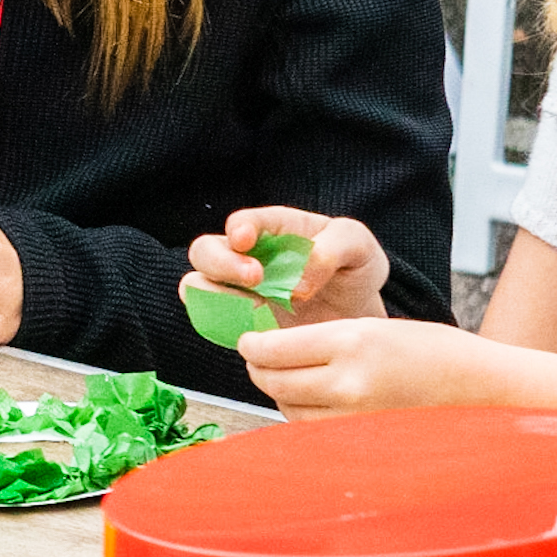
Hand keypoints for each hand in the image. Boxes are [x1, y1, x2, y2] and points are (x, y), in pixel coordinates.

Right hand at [180, 206, 388, 325]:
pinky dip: (222, 328)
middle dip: (221, 264)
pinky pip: (211, 324)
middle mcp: (246, 258)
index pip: (243, 222)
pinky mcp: (238, 324)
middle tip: (255, 279)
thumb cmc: (356, 271)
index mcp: (273, 229)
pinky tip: (254, 334)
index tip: (246, 241)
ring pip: (197, 287)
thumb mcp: (359, 247)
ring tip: (253, 309)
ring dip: (215, 297)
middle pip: (205, 251)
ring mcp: (238, 292)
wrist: (359, 318)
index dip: (239, 228)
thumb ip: (333, 248)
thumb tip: (298, 280)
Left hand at [237, 317, 496, 418]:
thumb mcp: (375, 327)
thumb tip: (271, 349)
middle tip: (257, 358)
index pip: (273, 348)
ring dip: (278, 393)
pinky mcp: (361, 444)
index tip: (248, 340)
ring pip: (288, 409)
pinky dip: (302, 416)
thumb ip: (324, 339)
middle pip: (273, 380)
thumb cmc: (432, 351)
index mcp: (353, 340)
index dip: (252, 345)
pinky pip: (312, 431)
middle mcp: (349, 381)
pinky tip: (311, 400)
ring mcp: (354, 419)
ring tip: (284, 377)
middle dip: (258, 368)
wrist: (481, 389)